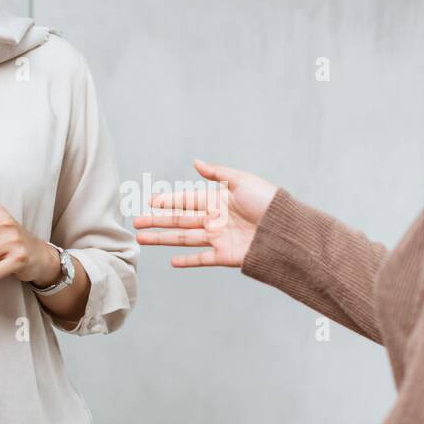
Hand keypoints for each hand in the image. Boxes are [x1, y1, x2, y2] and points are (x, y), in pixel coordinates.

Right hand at [133, 159, 277, 266]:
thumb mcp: (242, 181)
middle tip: (136, 222)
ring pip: (184, 238)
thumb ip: (217, 173)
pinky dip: (187, 261)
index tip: (150, 201)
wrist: (287, 230)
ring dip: (163, 238)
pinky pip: (202, 258)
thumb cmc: (268, 202)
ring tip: (142, 238)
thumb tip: (195, 162)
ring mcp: (219, 238)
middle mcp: (215, 219)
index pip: (186, 200)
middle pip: (180, 220)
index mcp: (218, 200)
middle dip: (158, 221)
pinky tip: (171, 261)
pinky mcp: (226, 256)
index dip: (168, 201)